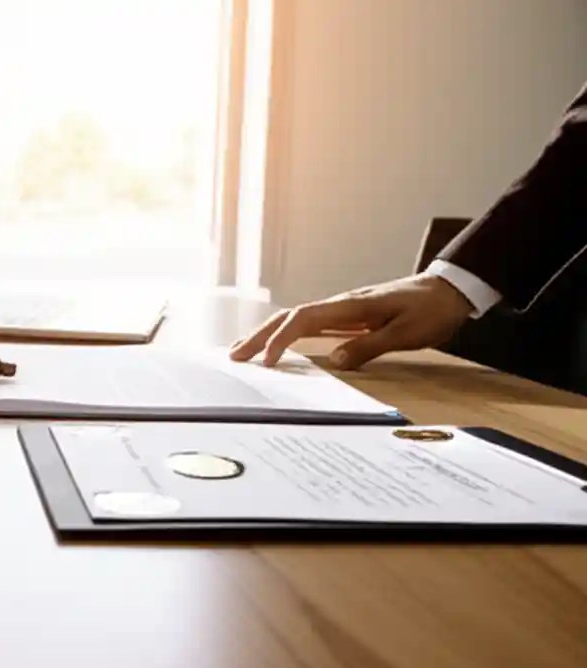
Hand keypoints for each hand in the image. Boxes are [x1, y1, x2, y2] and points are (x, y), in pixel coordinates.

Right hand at [229, 273, 474, 369]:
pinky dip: (285, 333)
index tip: (267, 362)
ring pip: (294, 318)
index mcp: (350, 306)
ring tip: (243, 350)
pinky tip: (277, 344)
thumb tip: (335, 360)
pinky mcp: (346, 316)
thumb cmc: (431, 310)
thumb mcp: (407, 333)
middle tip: (233, 355)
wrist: (450, 289)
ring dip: (267, 334)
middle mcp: (339, 304)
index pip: (304, 319)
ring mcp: (341, 309)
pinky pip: (308, 324)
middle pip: (289, 316)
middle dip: (259, 335)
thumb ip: (370, 346)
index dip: (282, 340)